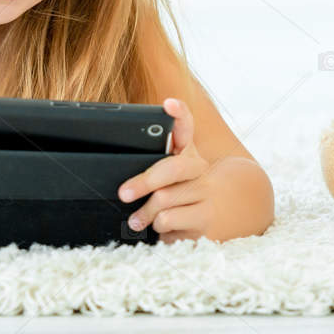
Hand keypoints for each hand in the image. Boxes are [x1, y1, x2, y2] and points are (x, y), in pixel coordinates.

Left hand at [116, 98, 213, 239]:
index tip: (169, 103)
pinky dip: (158, 228)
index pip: (186, 126)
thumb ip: (147, 168)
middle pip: (173, 168)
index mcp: (187, 154)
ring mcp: (206, 194)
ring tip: (137, 220)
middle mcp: (200, 169)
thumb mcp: (164, 179)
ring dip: (145, 213)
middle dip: (144, 182)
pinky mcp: (205, 220)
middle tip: (124, 194)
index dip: (179, 113)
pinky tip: (161, 229)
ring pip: (165, 200)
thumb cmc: (176, 195)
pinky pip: (169, 222)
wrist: (212, 219)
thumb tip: (122, 181)